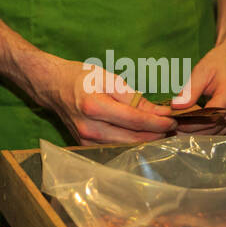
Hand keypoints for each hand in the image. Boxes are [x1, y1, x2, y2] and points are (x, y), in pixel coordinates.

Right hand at [22, 54, 177, 144]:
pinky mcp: (86, 147)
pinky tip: (143, 136)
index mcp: (93, 106)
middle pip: (133, 138)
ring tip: (161, 132)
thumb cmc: (80, 77)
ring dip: (146, 141)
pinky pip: (115, 149)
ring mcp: (86, 141)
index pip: (135, 120)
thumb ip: (133, 97)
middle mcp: (89, 128)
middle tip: (173, 127)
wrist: (52, 86)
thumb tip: (159, 113)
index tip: (173, 120)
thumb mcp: (107, 78)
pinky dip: (132, 143)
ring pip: (126, 147)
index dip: (157, 122)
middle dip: (156, 134)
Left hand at [169, 40, 225, 134]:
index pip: (210, 116)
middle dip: (190, 129)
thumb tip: (176, 106)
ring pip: (214, 133)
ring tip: (177, 128)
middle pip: (211, 127)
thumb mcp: (202, 71)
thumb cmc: (218, 64)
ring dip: (195, 133)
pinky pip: (218, 133)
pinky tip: (190, 129)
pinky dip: (203, 132)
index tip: (175, 121)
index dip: (191, 121)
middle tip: (172, 127)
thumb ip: (190, 91)